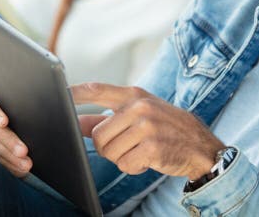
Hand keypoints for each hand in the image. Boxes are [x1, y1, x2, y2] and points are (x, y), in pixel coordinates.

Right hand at [0, 87, 32, 176]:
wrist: (10, 123)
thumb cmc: (16, 108)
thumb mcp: (14, 102)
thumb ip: (18, 102)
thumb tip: (38, 105)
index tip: (5, 122)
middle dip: (8, 140)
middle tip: (24, 151)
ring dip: (9, 157)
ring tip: (26, 165)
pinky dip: (6, 166)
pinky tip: (19, 170)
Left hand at [72, 83, 223, 178]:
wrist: (200, 144)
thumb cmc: (164, 127)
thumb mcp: (139, 114)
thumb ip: (105, 117)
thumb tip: (75, 121)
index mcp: (134, 95)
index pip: (96, 90)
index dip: (75, 93)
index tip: (58, 95)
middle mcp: (139, 107)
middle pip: (97, 134)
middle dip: (106, 146)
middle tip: (126, 145)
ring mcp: (146, 127)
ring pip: (109, 151)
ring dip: (121, 158)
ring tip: (139, 150)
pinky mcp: (152, 148)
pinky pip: (124, 164)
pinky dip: (133, 167)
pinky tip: (147, 159)